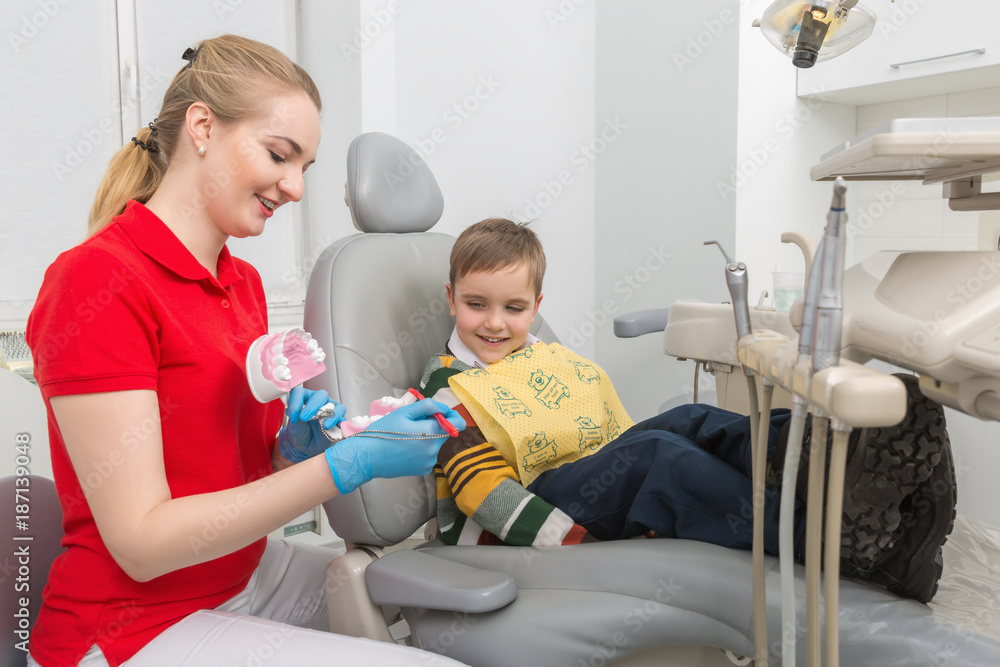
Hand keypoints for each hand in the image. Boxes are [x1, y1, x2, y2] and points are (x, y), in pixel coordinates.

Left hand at [277, 386, 345, 463]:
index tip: (292, 417)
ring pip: (335, 405)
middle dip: (313, 406)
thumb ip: (297, 417)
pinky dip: (340, 422)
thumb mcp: (294, 426)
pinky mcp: (337, 421)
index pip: (300, 392)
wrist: (304, 447)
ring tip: (325, 426)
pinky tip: (337, 426)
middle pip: (321, 395)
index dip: (296, 403)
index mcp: (305, 398)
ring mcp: (330, 410)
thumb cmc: (298, 432)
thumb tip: (301, 413)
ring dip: (330, 415)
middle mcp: (318, 401)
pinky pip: (343, 418)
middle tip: (305, 418)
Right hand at [323, 399, 465, 494]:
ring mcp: (429, 462)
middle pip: (443, 432)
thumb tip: (444, 409)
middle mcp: (434, 449)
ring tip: (405, 436)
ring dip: (426, 437)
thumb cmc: (383, 431)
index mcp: (432, 433)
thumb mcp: (404, 412)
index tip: (440, 412)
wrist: (367, 457)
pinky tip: (405, 448)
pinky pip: (428, 455)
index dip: (452, 416)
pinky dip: (421, 450)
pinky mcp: (423, 470)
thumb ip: (428, 407)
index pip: (458, 424)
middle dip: (433, 425)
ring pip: (434, 443)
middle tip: (411, 423)